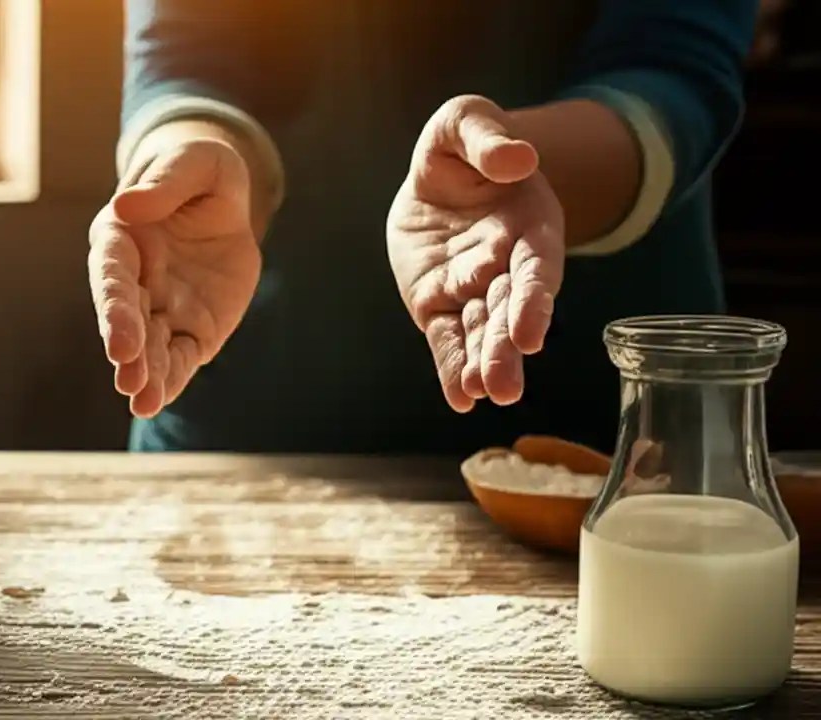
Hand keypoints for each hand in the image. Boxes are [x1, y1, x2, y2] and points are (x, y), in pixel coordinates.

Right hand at [88, 138, 261, 417]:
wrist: (221, 198)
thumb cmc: (197, 171)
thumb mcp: (193, 163)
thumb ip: (165, 183)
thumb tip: (129, 206)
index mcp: (121, 237)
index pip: (112, 275)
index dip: (115, 308)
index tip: (120, 339)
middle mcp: (133, 280)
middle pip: (125, 318)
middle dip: (127, 348)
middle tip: (129, 378)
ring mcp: (160, 308)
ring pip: (150, 347)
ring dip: (146, 375)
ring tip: (143, 403)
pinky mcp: (191, 329)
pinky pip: (181, 358)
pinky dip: (171, 380)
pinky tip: (158, 402)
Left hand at [387, 95, 565, 412]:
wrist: (441, 172)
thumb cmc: (466, 144)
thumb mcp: (466, 121)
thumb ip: (488, 138)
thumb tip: (516, 160)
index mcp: (529, 227)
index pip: (535, 271)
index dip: (534, 302)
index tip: (531, 335)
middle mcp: (507, 266)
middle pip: (509, 312)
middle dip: (505, 349)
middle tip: (503, 388)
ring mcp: (472, 289)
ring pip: (481, 331)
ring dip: (482, 364)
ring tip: (480, 395)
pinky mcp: (439, 302)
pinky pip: (448, 338)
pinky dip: (452, 366)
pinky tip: (460, 398)